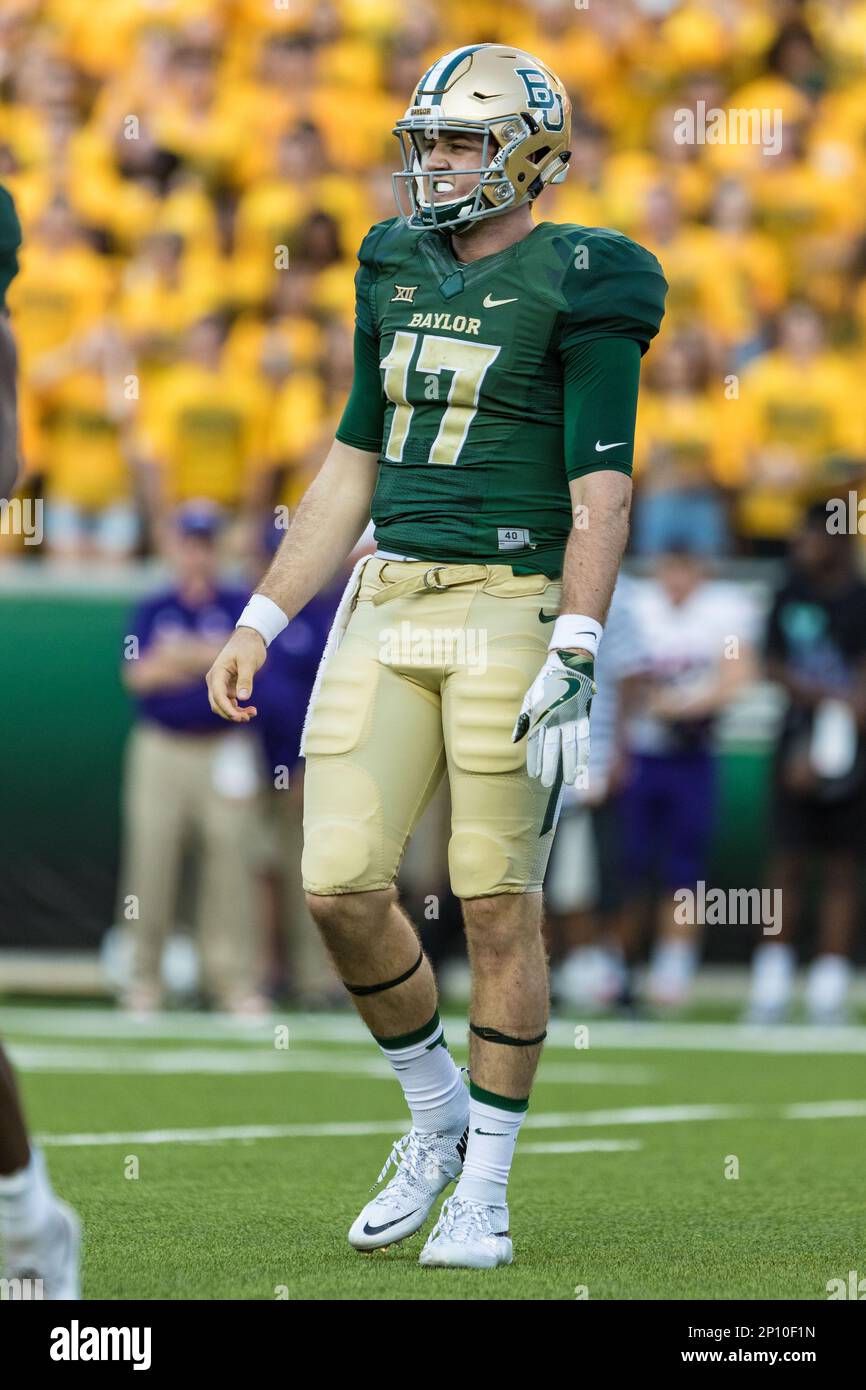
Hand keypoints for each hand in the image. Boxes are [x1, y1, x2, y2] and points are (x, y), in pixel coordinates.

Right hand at [206, 627, 266, 721]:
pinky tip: (251, 710)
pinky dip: (238, 709)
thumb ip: (245, 679)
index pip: (217, 696)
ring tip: (252, 713)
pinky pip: (230, 703)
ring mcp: (221, 685)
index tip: (239, 717)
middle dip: (230, 714)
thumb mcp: (248, 662)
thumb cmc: (248, 647)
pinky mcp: (228, 687)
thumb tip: (243, 698)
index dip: (227, 709)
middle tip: (247, 718)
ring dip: (236, 713)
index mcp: (216, 673)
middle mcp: (215, 681)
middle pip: (217, 704)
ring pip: (223, 706)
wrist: (250, 638)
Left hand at [512, 649, 595, 786]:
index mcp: (540, 713)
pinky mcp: (584, 716)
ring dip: (569, 765)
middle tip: (547, 783)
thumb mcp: (530, 697)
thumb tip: (514, 740)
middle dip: (550, 767)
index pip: (535, 741)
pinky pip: (584, 738)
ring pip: (570, 746)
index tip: (534, 774)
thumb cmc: (547, 682)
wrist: (570, 663)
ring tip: (568, 781)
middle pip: (552, 747)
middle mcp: (555, 717)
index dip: (534, 759)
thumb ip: (523, 720)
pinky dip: (584, 753)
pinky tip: (583, 766)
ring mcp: (571, 717)